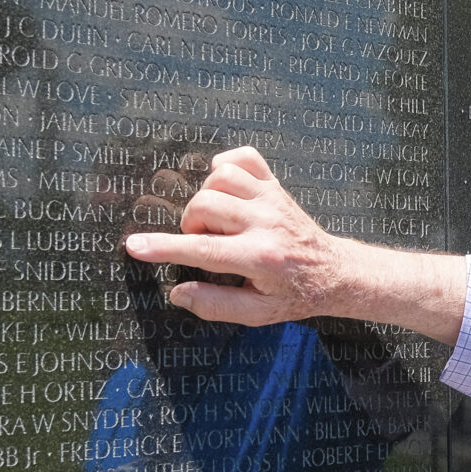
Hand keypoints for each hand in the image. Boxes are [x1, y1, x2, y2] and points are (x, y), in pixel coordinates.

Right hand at [123, 147, 347, 325]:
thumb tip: (178, 292)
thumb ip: (215, 305)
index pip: (202, 248)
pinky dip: (225, 166)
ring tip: (217, 222)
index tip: (135, 246)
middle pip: (205, 205)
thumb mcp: (257, 314)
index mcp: (260, 257)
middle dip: (191, 225)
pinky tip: (225, 189)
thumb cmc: (294, 295)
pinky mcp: (275, 186)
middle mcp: (266, 222)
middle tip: (204, 243)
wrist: (335, 272)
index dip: (164, 247)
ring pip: (220, 177)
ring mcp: (272, 199)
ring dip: (206, 198)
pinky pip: (244, 157)